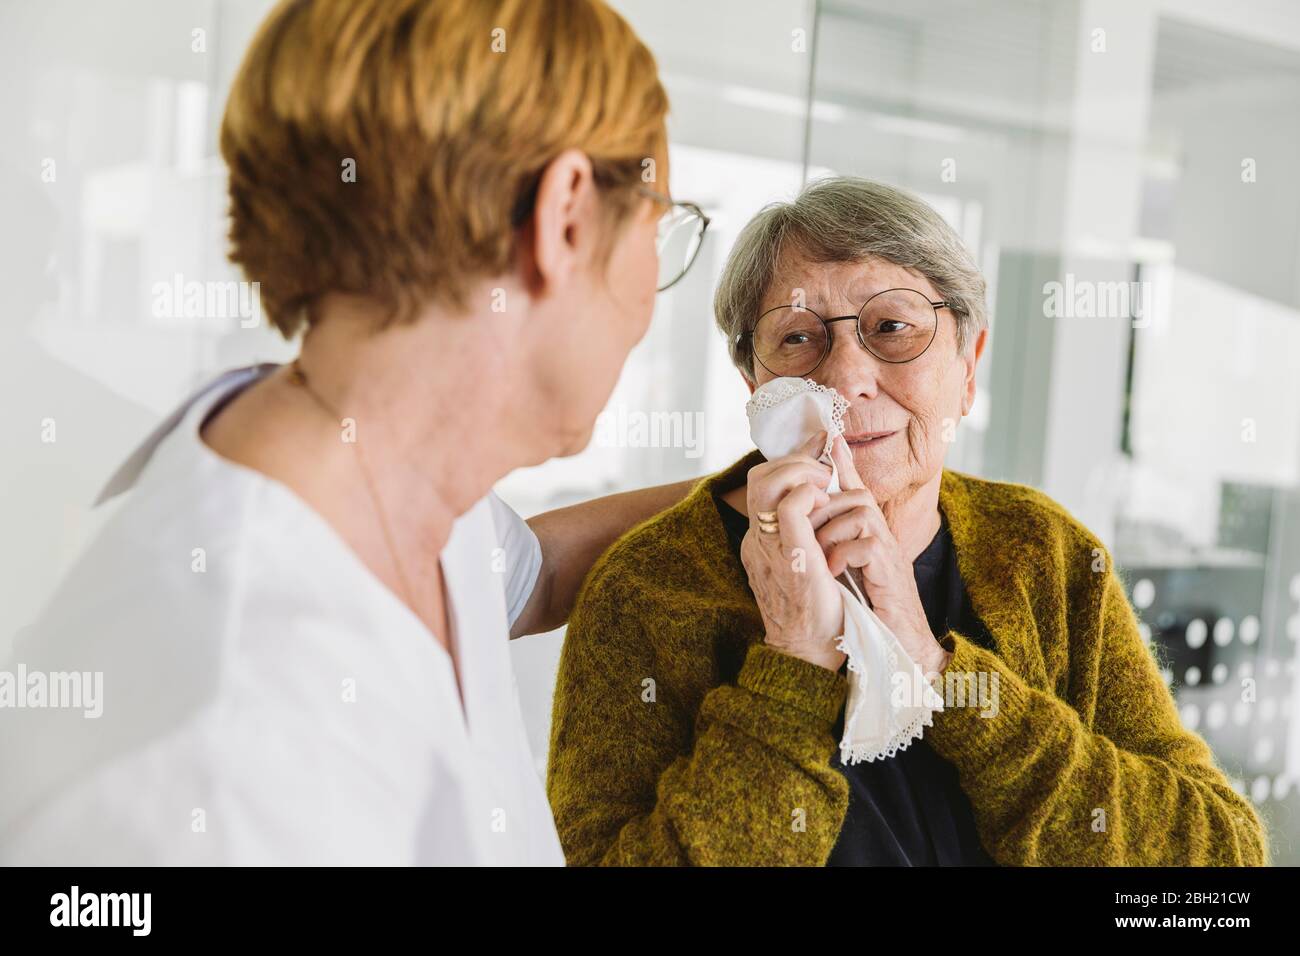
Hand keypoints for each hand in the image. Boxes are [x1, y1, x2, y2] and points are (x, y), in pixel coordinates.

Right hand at [739, 432, 846, 671]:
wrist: (813, 652)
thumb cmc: (819, 610)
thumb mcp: (812, 561)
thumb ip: (813, 529)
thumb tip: (830, 496)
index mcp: (760, 542)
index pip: (762, 485)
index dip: (789, 459)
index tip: (818, 446)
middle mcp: (758, 541)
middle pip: (758, 477)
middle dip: (793, 460)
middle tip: (823, 468)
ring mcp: (769, 548)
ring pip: (767, 483)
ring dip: (800, 471)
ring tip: (824, 482)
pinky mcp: (790, 556)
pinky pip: (789, 507)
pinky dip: (808, 493)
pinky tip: (826, 501)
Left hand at [808, 435, 951, 676]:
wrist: (900, 645)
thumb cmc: (871, 607)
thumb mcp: (846, 566)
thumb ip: (832, 538)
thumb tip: (812, 515)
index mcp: (867, 531)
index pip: (853, 486)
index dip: (842, 461)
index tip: (829, 436)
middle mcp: (880, 534)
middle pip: (854, 494)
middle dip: (823, 508)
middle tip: (807, 533)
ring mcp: (888, 550)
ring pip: (858, 512)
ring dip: (830, 534)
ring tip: (820, 559)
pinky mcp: (890, 570)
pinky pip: (865, 543)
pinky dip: (843, 554)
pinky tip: (834, 572)